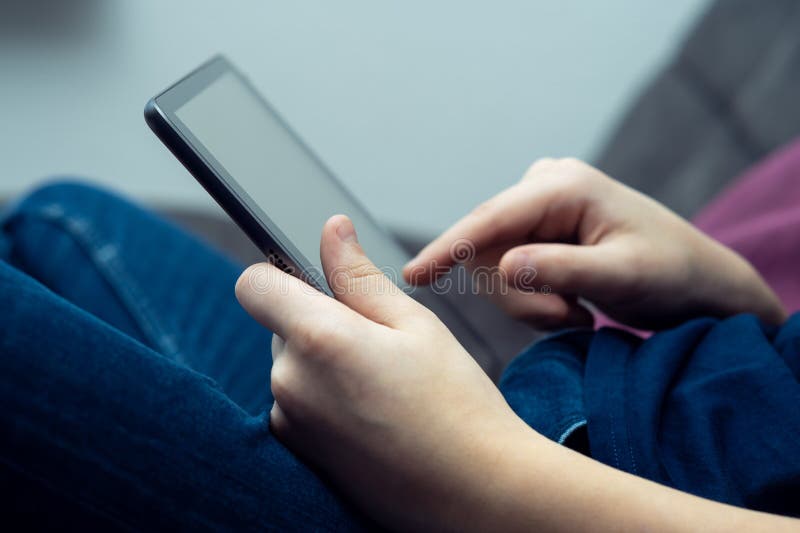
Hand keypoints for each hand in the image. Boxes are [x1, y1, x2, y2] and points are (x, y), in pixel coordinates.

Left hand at [236, 215, 533, 529]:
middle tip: (378, 344)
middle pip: (279, 325)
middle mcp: (290, 382)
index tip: (314, 281)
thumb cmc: (455, 405)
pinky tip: (371, 414)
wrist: (473, 491)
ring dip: (322, 363)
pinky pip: (297, 404)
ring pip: (292, 365)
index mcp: (318, 338)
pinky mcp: (297, 452)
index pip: (255, 284)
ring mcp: (290, 422)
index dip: (280, 273)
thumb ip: (359, 274)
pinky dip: (323, 399)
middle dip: (318, 321)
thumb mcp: (414, 323)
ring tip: (382, 386)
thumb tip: (331, 231)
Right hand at [404, 158, 785, 329]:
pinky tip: (572, 302)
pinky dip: (534, 301)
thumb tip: (503, 267)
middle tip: (570, 317)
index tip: (412, 277)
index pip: (491, 219)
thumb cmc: (672, 274)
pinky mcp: (538, 231)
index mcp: (563, 185)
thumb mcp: (623, 276)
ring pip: (494, 269)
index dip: (448, 248)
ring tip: (579, 310)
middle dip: (519, 296)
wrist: (698, 282)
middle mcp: (544, 187)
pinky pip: (507, 273)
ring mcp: (538, 208)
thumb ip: (562, 270)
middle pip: (487, 251)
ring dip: (530, 304)